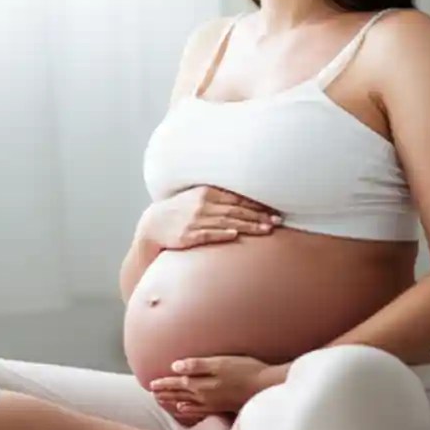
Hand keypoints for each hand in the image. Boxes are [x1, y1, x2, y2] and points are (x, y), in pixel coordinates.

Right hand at [137, 186, 281, 250]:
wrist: (153, 225)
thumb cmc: (179, 211)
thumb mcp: (197, 198)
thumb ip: (219, 197)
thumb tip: (247, 201)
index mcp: (206, 193)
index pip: (237, 198)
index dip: (257, 204)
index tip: (274, 209)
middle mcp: (202, 205)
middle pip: (236, 210)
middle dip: (259, 216)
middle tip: (277, 221)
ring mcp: (195, 220)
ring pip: (227, 222)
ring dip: (248, 226)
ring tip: (266, 230)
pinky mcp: (188, 236)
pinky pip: (208, 234)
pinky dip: (222, 233)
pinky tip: (235, 235)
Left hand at [148, 355, 276, 417]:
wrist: (267, 386)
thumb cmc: (246, 370)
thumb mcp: (220, 362)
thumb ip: (197, 365)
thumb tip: (175, 366)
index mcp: (203, 383)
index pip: (178, 383)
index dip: (164, 383)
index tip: (151, 384)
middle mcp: (206, 395)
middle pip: (180, 394)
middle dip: (165, 393)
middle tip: (151, 393)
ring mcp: (213, 403)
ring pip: (187, 403)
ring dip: (172, 401)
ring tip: (160, 400)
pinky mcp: (222, 406)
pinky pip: (199, 411)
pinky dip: (188, 410)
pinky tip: (182, 410)